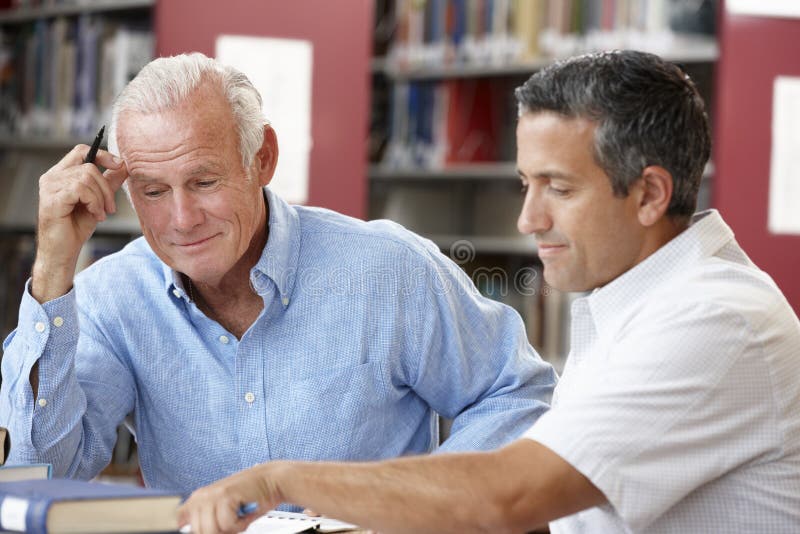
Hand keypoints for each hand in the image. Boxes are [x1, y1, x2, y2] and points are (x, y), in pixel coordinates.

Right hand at [32, 145, 127, 301]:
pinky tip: (95, 215)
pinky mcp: (52, 199)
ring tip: (101, 213)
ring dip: (101, 198)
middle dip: (107, 187)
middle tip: (110, 208)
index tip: (119, 164)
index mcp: (61, 174)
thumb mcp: (99, 201)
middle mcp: (52, 177)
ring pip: (87, 178)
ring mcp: (49, 187)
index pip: (81, 151)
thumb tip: (123, 166)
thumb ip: (109, 182)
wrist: (63, 250)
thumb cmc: (76, 227)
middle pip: (89, 166)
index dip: (102, 154)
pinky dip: (94, 203)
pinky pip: (81, 190)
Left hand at [178, 462, 283, 533]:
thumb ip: (205, 520)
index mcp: (197, 499)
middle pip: (199, 532)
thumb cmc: (251, 497)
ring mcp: (212, 495)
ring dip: (230, 528)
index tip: (211, 525)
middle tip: (232, 520)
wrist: (272, 481)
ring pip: (212, 530)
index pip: (178, 519)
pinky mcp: (224, 496)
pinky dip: (239, 524)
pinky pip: (227, 524)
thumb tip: (187, 528)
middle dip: (220, 532)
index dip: (191, 528)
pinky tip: (245, 510)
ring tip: (239, 514)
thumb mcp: (223, 509)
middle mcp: (201, 496)